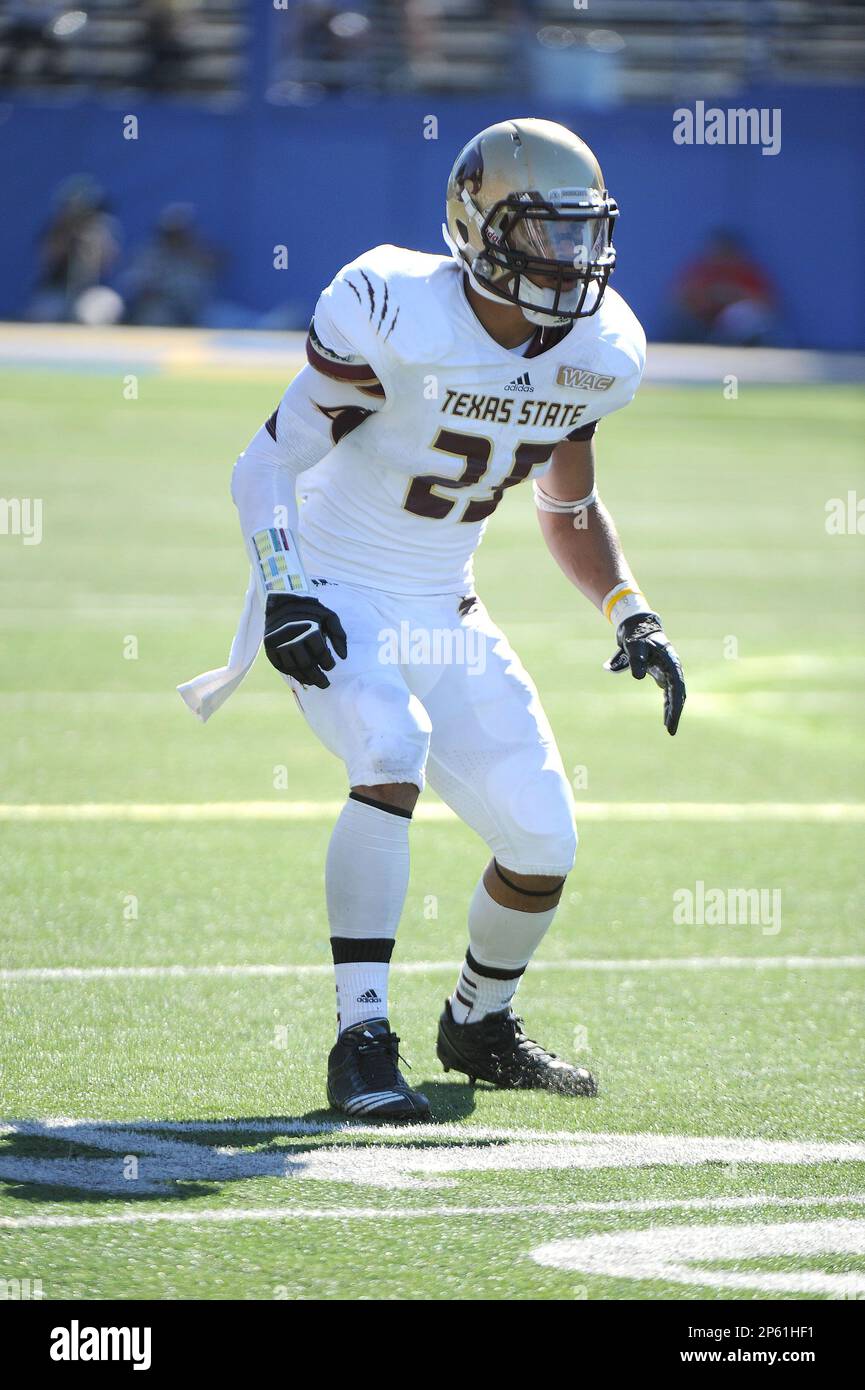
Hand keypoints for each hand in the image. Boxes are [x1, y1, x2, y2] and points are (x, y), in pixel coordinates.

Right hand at [263, 592, 346, 689]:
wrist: (282, 601)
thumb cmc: (310, 610)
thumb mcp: (329, 616)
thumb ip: (339, 635)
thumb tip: (343, 657)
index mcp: (308, 629)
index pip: (320, 653)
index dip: (328, 663)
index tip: (330, 666)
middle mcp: (292, 637)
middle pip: (306, 664)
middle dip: (318, 677)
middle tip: (326, 684)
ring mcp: (279, 644)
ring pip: (293, 668)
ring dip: (305, 678)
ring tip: (314, 682)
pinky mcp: (270, 648)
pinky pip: (281, 666)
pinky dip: (292, 673)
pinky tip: (301, 677)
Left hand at [604, 612, 685, 735]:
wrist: (638, 628)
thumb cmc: (637, 637)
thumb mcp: (635, 646)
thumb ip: (636, 659)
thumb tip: (638, 677)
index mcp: (671, 662)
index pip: (677, 687)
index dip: (675, 705)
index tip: (671, 719)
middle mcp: (674, 668)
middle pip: (678, 694)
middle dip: (675, 712)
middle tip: (671, 730)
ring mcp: (670, 672)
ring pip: (674, 695)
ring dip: (672, 710)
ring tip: (668, 727)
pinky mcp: (663, 674)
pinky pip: (668, 693)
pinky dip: (668, 704)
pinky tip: (666, 717)